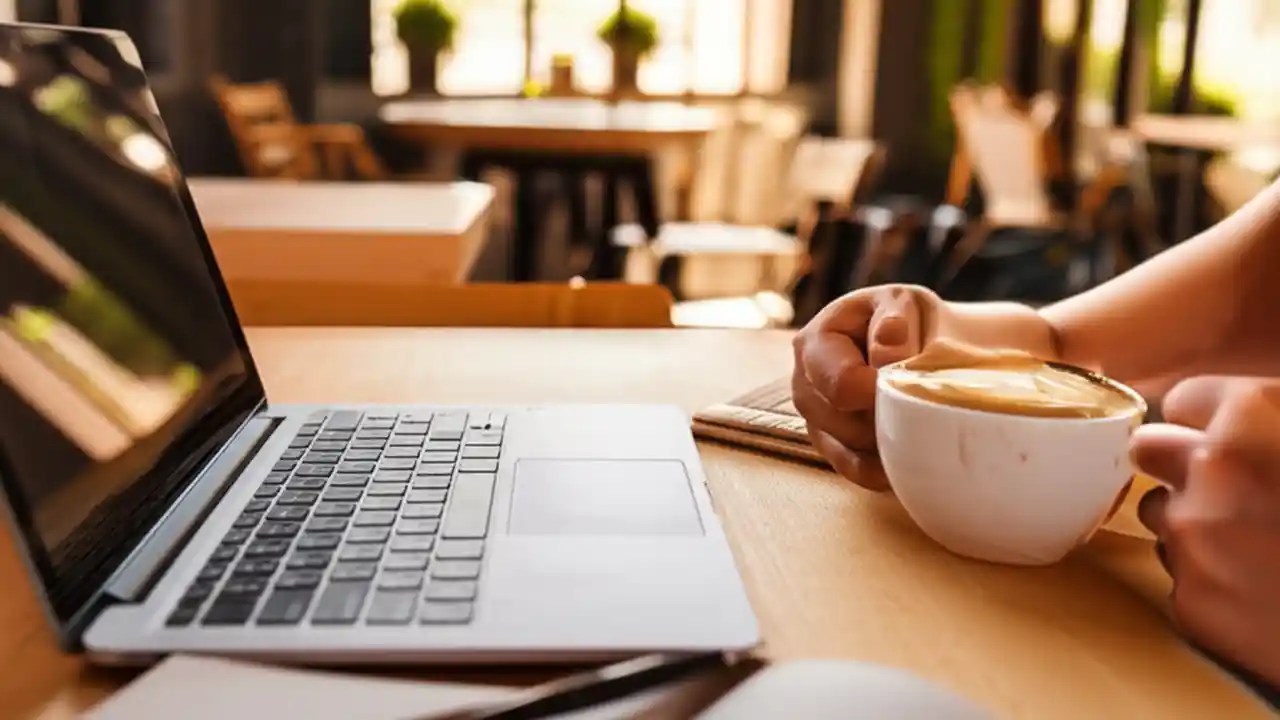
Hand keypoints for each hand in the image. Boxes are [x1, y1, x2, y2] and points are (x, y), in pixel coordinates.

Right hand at [791, 285, 931, 489]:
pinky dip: (884, 468)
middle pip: (843, 424)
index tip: (914, 388)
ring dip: (888, 444)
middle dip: (886, 419)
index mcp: (814, 341)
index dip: (879, 393)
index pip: (840, 384)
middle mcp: (804, 384)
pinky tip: (910, 455)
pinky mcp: (832, 444)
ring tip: (923, 424)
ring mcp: (816, 418)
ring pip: (849, 451)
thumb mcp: (905, 304)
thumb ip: (895, 325)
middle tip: (923, 406)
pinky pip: (854, 469)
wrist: (921, 340)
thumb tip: (887, 356)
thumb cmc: (909, 320)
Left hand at [1131, 376, 1279, 688]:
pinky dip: (1211, 582)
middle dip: (1176, 463)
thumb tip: (1241, 423)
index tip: (1225, 436)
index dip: (1206, 421)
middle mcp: (1210, 470)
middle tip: (1226, 485)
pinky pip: (1181, 577)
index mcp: (1252, 415)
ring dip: (1193, 524)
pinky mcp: (1193, 602)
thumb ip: (1270, 420)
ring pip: (1160, 515)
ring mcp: (1192, 538)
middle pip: (1148, 449)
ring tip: (1258, 544)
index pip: (1181, 400)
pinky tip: (1260, 591)